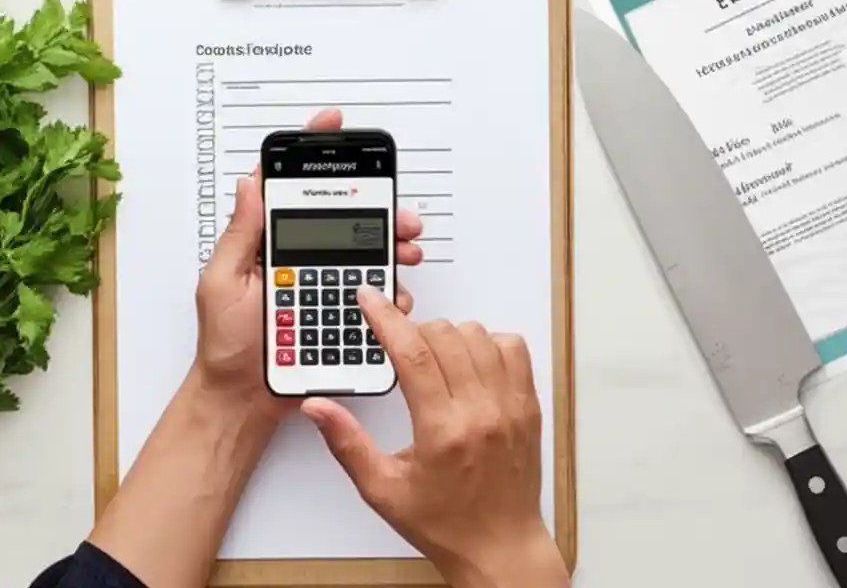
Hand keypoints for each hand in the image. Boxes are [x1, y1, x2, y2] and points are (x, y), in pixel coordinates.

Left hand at [192, 108, 423, 419]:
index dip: (307, 150)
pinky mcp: (335, 312)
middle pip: (337, 215)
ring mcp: (317, 283)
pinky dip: (387, 288)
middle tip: (398, 212)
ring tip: (405, 248)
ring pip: (361, 251)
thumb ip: (239, 235)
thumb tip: (250, 183)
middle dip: (373, 206)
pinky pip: (368, 293)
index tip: (331, 124)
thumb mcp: (223, 283)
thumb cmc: (225, 345)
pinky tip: (394, 290)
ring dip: (389, 245)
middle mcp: (292, 256)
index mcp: (261, 242)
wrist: (242, 399)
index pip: (283, 186)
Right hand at [301, 286, 568, 587]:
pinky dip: (489, 343)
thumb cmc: (445, 523)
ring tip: (433, 358)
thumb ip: (346, 443)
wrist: (499, 547)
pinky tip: (470, 362)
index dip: (386, 318)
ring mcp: (510, 407)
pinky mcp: (528, 407)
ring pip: (479, 335)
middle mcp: (481, 413)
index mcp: (442, 431)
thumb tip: (318, 407)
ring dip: (450, 335)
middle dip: (413, 330)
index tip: (370, 299)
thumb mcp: (382, 489)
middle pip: (445, 335)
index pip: (412, 353)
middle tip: (398, 346)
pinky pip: (514, 349)